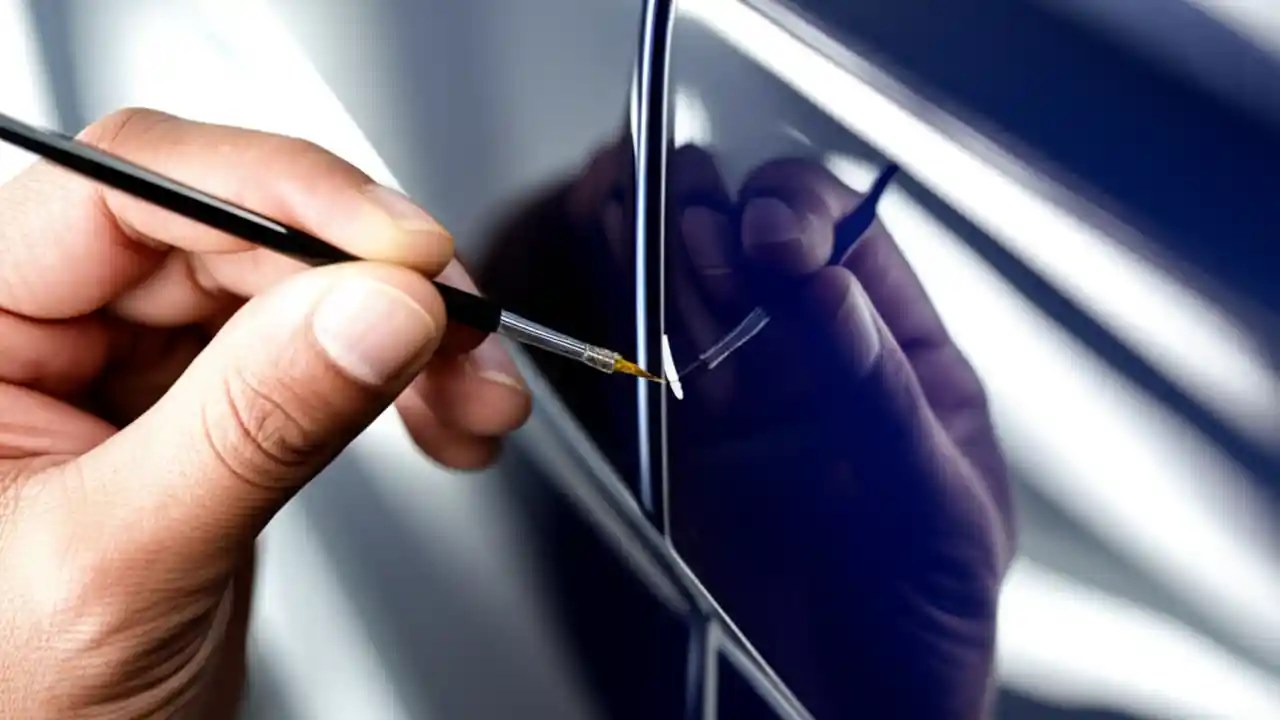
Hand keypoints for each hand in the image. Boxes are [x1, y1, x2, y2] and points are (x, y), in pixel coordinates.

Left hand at [0, 108, 529, 717]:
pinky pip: (317, 349)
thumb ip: (252, 426)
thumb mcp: (124, 562)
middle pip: (236, 232)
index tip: (402, 251)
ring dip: (408, 336)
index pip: (130, 188)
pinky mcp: (205, 404)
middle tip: (464, 336)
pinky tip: (441, 415)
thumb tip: (375, 309)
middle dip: (376, 283)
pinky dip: (397, 379)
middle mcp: (44, 322)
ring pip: (295, 286)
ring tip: (473, 395)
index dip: (281, 196)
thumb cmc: (5, 705)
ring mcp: (128, 361)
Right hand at [482, 139, 1011, 716]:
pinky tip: (609, 232)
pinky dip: (626, 282)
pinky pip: (654, 343)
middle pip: (759, 246)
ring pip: (697, 282)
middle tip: (690, 221)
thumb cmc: (927, 619)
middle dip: (719, 217)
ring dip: (661, 234)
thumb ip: (882, 396)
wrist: (850, 705)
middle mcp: (821, 357)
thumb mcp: (937, 507)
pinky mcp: (690, 431)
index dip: (804, 221)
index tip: (770, 241)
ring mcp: (751, 389)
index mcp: (903, 356)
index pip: (850, 244)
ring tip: (628, 201)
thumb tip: (829, 290)